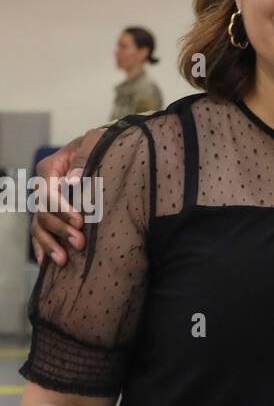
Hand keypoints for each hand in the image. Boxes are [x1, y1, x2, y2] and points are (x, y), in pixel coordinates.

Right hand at [31, 131, 100, 265]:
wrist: (103, 150)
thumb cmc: (100, 144)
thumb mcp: (94, 142)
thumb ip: (84, 157)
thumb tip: (73, 180)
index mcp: (50, 168)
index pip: (49, 192)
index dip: (62, 208)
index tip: (80, 221)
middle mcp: (43, 187)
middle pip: (43, 212)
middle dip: (61, 229)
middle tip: (80, 243)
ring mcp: (44, 202)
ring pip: (39, 226)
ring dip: (51, 243)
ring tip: (64, 260)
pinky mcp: (50, 214)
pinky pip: (38, 232)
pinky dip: (42, 247)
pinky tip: (47, 262)